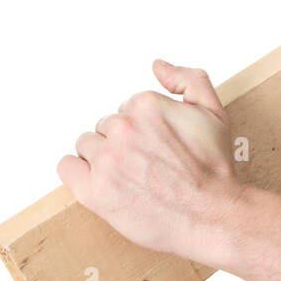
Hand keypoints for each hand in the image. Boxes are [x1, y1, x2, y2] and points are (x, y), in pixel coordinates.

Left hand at [57, 60, 242, 265]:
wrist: (212, 214)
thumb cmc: (213, 168)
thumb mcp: (214, 112)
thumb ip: (188, 80)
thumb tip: (158, 67)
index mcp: (145, 105)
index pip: (125, 109)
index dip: (142, 130)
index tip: (156, 148)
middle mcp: (122, 128)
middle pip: (104, 127)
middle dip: (121, 144)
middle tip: (144, 165)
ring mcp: (106, 159)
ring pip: (86, 146)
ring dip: (101, 159)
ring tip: (128, 177)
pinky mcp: (93, 189)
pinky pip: (66, 167)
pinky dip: (78, 173)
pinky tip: (100, 182)